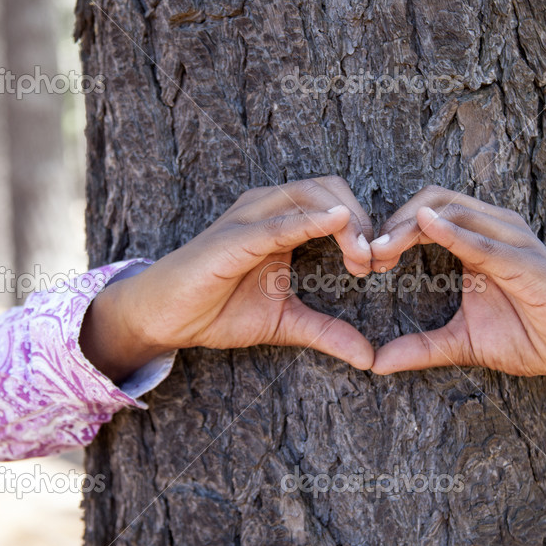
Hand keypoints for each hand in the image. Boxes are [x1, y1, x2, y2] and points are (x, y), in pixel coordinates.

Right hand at [80, 177, 375, 381]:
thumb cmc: (217, 310)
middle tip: (374, 263)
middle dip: (363, 221)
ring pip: (309, 195)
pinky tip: (337, 223)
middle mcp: (267, 209)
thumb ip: (328, 332)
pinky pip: (277, 222)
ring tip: (360, 258)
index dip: (365, 227)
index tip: (381, 266)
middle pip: (330, 188)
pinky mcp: (233, 238)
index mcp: (283, 221)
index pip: (336, 201)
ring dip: (345, 221)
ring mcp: (249, 218)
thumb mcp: (286, 323)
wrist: (165, 318)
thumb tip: (370, 358)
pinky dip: (309, 220)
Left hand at [368, 186, 545, 402]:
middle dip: (391, 224)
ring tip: (380, 252)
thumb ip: (420, 347)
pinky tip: (427, 230)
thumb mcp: (462, 343)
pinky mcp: (528, 260)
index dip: (389, 230)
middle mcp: (495, 228)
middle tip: (367, 258)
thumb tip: (375, 363)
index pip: (423, 213)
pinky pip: (484, 240)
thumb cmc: (530, 338)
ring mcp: (513, 240)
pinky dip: (454, 232)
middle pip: (431, 201)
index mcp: (477, 239)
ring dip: (409, 227)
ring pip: (452, 210)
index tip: (363, 262)